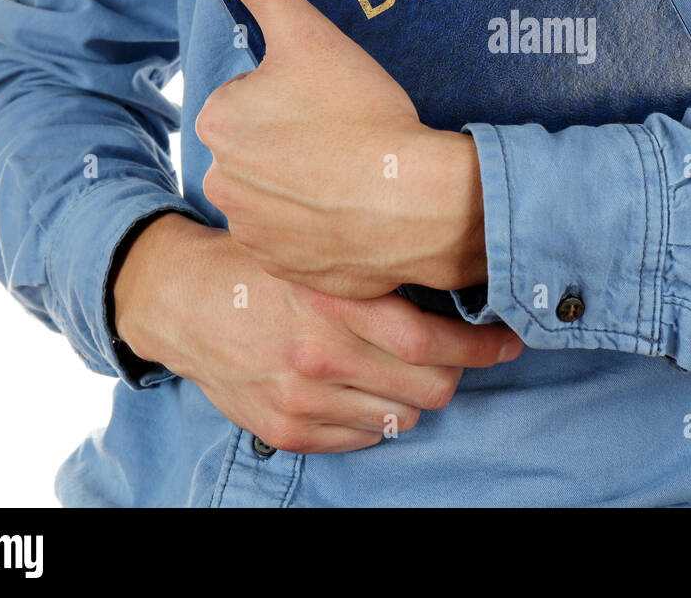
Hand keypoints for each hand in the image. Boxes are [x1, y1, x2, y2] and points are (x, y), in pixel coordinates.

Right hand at [113, 213, 522, 452]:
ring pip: (402, 416)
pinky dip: (379, 416)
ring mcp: (302, 398)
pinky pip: (365, 437)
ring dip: (417, 395)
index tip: (507, 340)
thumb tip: (454, 282)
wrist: (183, 300)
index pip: (431, 342)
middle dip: (458, 373)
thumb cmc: (263, 266)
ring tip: (407, 367)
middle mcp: (319, 354)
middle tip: (462, 354)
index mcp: (333, 301)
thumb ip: (378, 274)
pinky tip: (367, 385)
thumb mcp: (320, 253)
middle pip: (429, 389)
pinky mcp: (288, 428)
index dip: (482, 347)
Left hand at [195, 0, 486, 298]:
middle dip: (298, 146)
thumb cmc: (364, 115)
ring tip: (359, 177)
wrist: (414, 203)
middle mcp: (222, 181)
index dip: (297, 97)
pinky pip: (301, 246)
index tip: (334, 103)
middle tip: (350, 139)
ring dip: (309, 191)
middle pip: (263, 151)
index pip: (252, 100)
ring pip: (281, 199)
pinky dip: (324, 234)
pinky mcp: (289, 271)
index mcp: (219, 119)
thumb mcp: (310, 33)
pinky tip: (358, 216)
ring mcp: (255, 233)